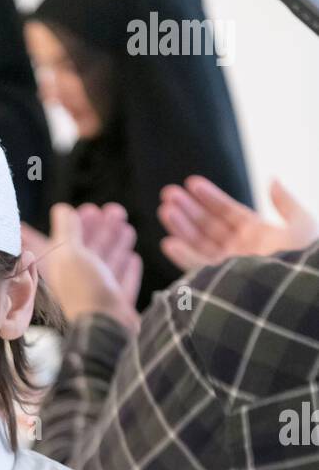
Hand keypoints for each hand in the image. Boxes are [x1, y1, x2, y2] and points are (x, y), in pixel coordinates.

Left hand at [37, 202, 141, 329]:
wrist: (106, 328)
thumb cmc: (85, 291)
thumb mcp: (70, 254)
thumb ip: (67, 231)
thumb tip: (62, 210)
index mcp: (63, 272)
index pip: (68, 244)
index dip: (78, 225)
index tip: (91, 209)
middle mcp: (79, 284)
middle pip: (91, 252)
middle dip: (103, 230)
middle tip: (115, 211)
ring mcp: (100, 297)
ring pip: (109, 266)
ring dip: (117, 245)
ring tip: (126, 228)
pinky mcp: (118, 307)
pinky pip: (123, 286)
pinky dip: (128, 271)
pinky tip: (133, 258)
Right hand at [158, 175, 317, 270]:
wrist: (299, 289)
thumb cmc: (305, 259)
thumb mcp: (302, 224)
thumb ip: (286, 203)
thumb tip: (272, 180)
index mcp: (256, 233)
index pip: (227, 211)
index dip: (210, 197)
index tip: (191, 183)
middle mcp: (239, 249)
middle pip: (207, 225)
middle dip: (187, 209)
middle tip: (168, 193)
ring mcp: (229, 266)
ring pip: (199, 244)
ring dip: (181, 227)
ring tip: (165, 210)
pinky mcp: (222, 283)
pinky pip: (199, 269)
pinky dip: (184, 257)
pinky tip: (169, 243)